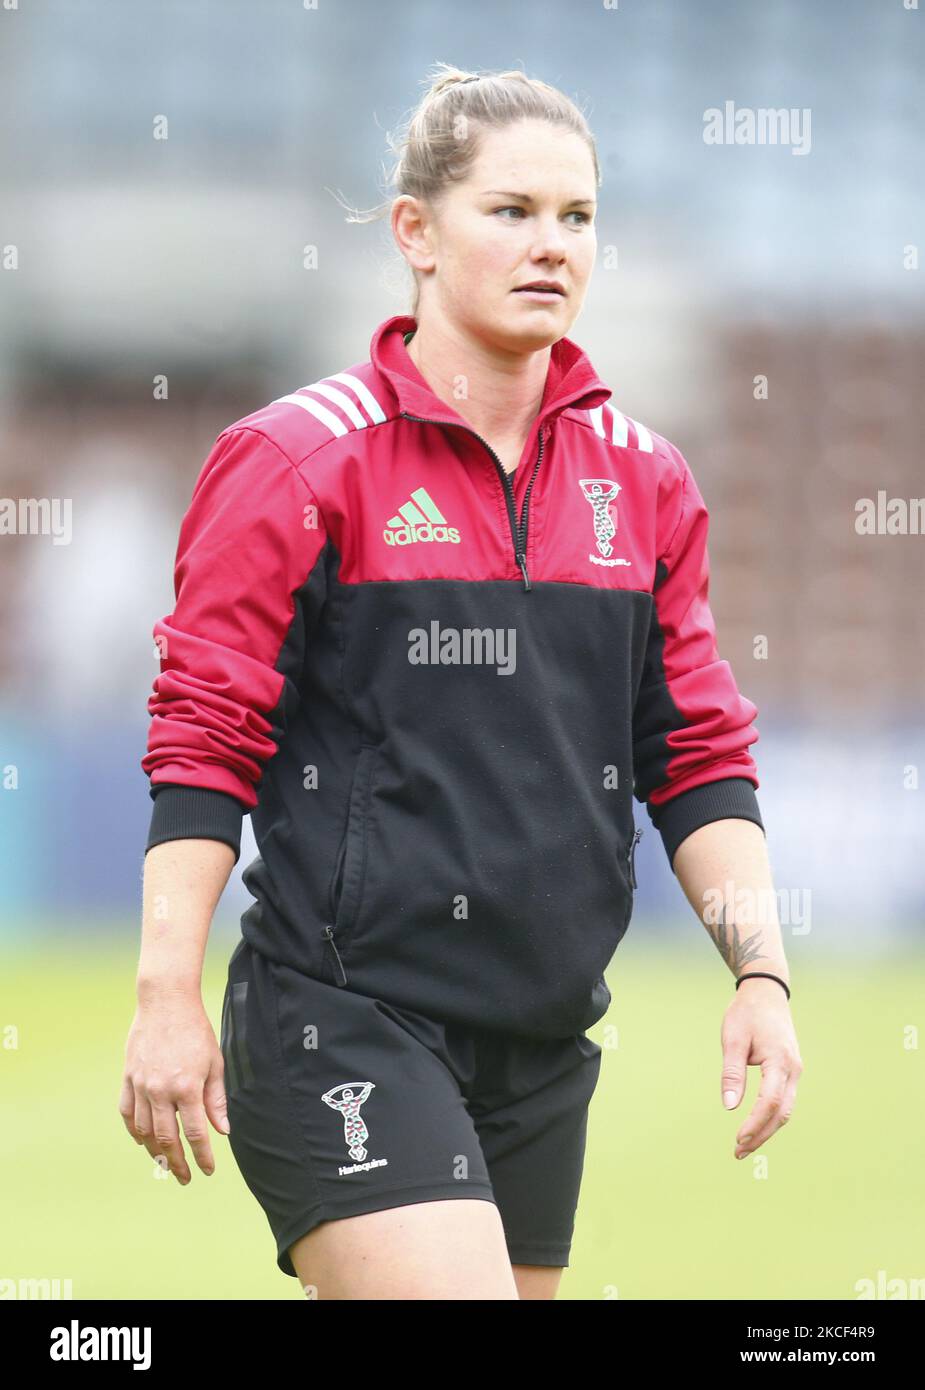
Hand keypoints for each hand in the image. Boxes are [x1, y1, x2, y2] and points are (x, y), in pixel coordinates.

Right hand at [119, 988, 228, 1183]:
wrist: (165, 1002)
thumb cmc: (195, 1031)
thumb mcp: (215, 1062)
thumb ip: (216, 1099)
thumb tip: (223, 1131)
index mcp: (187, 1087)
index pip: (195, 1134)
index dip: (201, 1156)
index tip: (207, 1171)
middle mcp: (160, 1091)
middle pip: (167, 1140)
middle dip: (177, 1163)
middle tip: (185, 1178)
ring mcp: (140, 1085)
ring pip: (144, 1131)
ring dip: (155, 1152)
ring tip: (165, 1164)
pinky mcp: (127, 1078)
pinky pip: (126, 1113)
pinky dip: (133, 1131)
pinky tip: (142, 1141)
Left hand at [720, 976, 801, 1158]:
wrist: (766, 992)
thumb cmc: (746, 1013)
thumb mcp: (733, 1039)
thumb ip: (732, 1073)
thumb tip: (728, 1106)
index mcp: (780, 1060)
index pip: (769, 1102)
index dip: (754, 1124)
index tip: (737, 1140)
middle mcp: (793, 1069)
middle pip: (781, 1113)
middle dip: (761, 1135)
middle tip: (738, 1152)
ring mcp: (795, 1070)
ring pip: (785, 1109)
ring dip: (766, 1129)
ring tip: (744, 1146)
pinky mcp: (790, 1070)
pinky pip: (784, 1100)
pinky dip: (771, 1116)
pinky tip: (756, 1126)